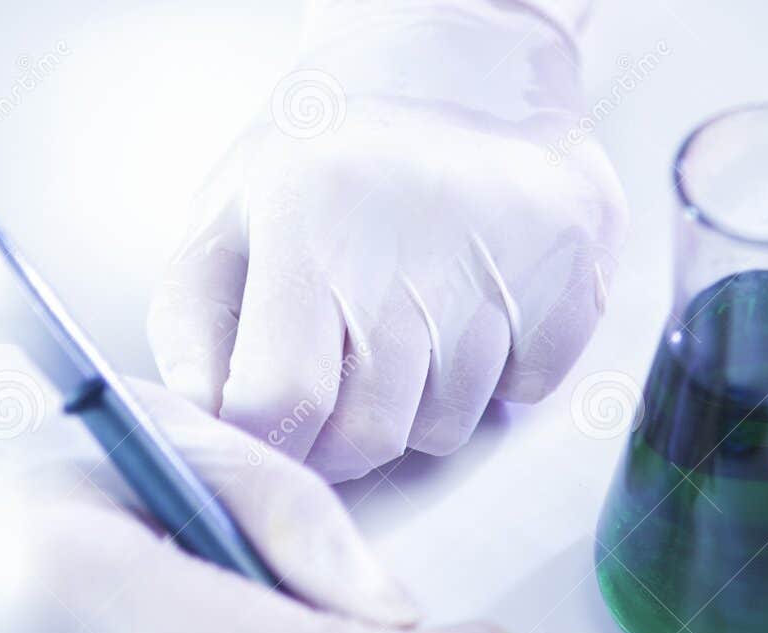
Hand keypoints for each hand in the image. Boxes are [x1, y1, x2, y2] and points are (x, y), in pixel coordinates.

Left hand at [147, 0, 626, 481]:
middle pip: (371, 435)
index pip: (281, 401)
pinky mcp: (575, 270)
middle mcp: (410, 240)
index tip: (280, 430)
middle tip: (348, 378)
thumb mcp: (229, 214)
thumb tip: (207, 422)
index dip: (274, 442)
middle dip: (349, 434)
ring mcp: (504, 258)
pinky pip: (526, 391)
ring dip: (426, 399)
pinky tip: (480, 302)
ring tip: (416, 315)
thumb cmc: (329, 151)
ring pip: (451, 425)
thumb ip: (192, 327)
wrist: (456, 56)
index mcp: (309, 221)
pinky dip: (502, 371)